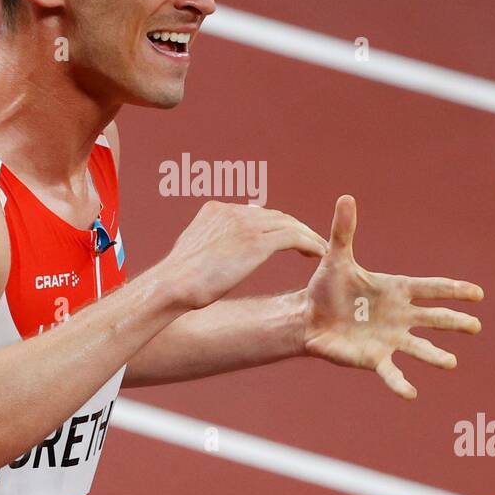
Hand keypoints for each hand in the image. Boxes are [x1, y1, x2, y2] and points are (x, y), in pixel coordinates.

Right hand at [161, 201, 327, 309]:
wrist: (173, 285)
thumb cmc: (178, 280)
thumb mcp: (192, 252)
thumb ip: (209, 242)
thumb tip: (217, 250)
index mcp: (216, 210)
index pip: (255, 213)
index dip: (275, 225)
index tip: (287, 236)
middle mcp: (233, 211)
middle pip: (276, 216)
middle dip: (296, 228)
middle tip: (312, 241)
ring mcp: (246, 225)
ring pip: (289, 225)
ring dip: (308, 236)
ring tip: (320, 249)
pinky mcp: (257, 242)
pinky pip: (294, 238)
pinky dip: (310, 244)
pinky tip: (320, 255)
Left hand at [302, 195, 482, 399]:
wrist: (308, 317)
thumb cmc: (327, 288)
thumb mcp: (336, 258)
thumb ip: (344, 231)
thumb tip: (345, 197)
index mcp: (396, 290)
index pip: (431, 288)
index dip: (454, 290)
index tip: (478, 294)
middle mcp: (399, 316)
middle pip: (434, 318)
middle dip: (454, 322)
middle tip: (475, 326)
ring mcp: (390, 338)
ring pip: (419, 348)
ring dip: (434, 355)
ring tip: (450, 363)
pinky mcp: (374, 358)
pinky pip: (391, 373)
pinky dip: (401, 384)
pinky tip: (411, 394)